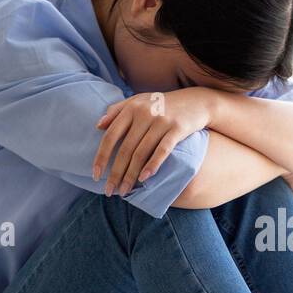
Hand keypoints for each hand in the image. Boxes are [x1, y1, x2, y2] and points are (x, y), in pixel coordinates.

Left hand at [93, 88, 214, 195]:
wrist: (197, 101)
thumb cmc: (163, 104)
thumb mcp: (139, 101)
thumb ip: (118, 110)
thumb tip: (98, 125)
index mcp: (131, 108)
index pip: (111, 136)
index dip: (101, 157)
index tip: (95, 175)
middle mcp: (144, 113)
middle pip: (125, 149)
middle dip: (115, 173)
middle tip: (109, 191)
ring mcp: (161, 121)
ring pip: (141, 153)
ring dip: (131, 175)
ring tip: (125, 191)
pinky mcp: (177, 129)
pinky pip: (162, 151)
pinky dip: (152, 165)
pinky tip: (144, 179)